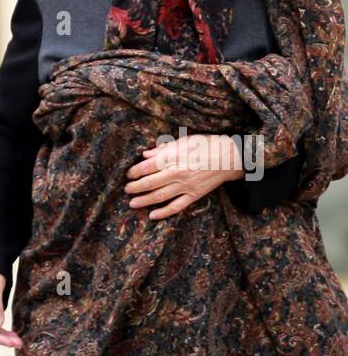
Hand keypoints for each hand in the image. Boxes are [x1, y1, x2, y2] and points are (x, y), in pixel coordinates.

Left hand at [124, 133, 242, 219]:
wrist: (229, 158)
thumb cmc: (206, 145)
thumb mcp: (184, 141)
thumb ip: (164, 149)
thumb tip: (145, 154)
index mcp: (174, 157)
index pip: (147, 166)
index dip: (134, 172)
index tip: (128, 174)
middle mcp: (178, 172)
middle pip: (150, 183)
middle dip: (135, 187)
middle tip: (126, 190)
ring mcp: (186, 186)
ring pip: (160, 196)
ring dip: (144, 201)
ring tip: (132, 203)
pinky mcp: (194, 195)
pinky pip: (176, 207)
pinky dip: (163, 212)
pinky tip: (152, 215)